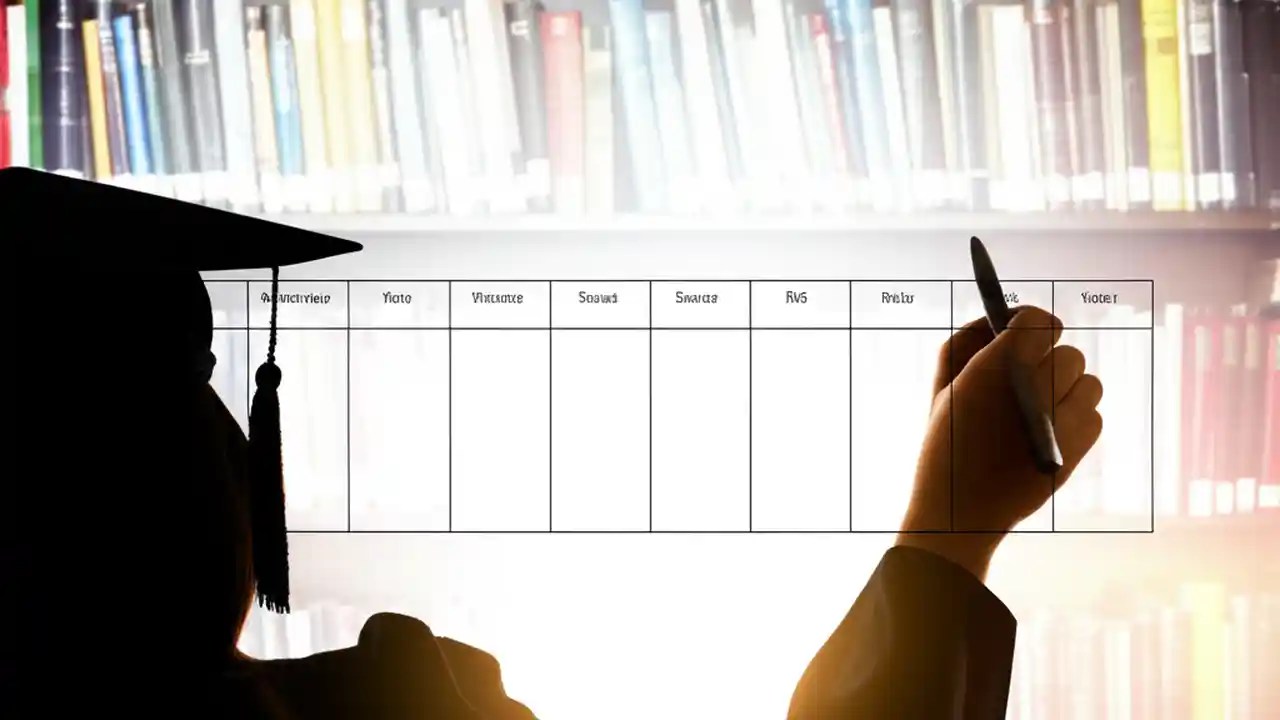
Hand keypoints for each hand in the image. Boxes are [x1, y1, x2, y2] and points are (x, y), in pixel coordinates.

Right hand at [895, 306, 1102, 579]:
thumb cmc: (946, 445)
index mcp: (992, 370)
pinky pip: (1095, 415)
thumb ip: (968, 341)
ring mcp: (1058, 422)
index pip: (1039, 322)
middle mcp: (1030, 390)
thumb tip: (1004, 315)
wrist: (959, 513)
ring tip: (1044, 408)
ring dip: (1071, 390)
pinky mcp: (1076, 450)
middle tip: (1032, 380)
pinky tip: (1051, 432)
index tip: (1030, 335)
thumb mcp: (942, 388)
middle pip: (1069, 354)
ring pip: (1090, 382)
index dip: (1036, 323)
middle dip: (1052, 362)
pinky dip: (1078, 419)